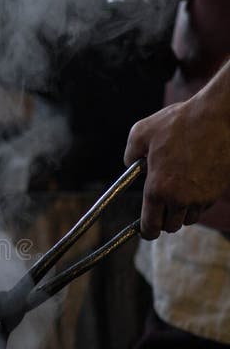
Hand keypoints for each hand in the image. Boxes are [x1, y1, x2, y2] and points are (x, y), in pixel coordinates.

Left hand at [124, 84, 229, 238]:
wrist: (219, 117)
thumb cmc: (180, 122)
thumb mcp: (142, 132)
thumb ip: (130, 152)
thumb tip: (130, 163)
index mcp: (157, 189)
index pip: (150, 226)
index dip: (147, 231)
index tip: (147, 229)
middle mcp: (179, 199)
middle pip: (170, 226)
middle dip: (165, 218)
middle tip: (162, 203)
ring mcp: (201, 197)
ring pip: (189, 218)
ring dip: (182, 210)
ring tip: (179, 189)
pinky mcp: (217, 192)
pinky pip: (204, 206)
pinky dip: (198, 200)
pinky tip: (195, 181)